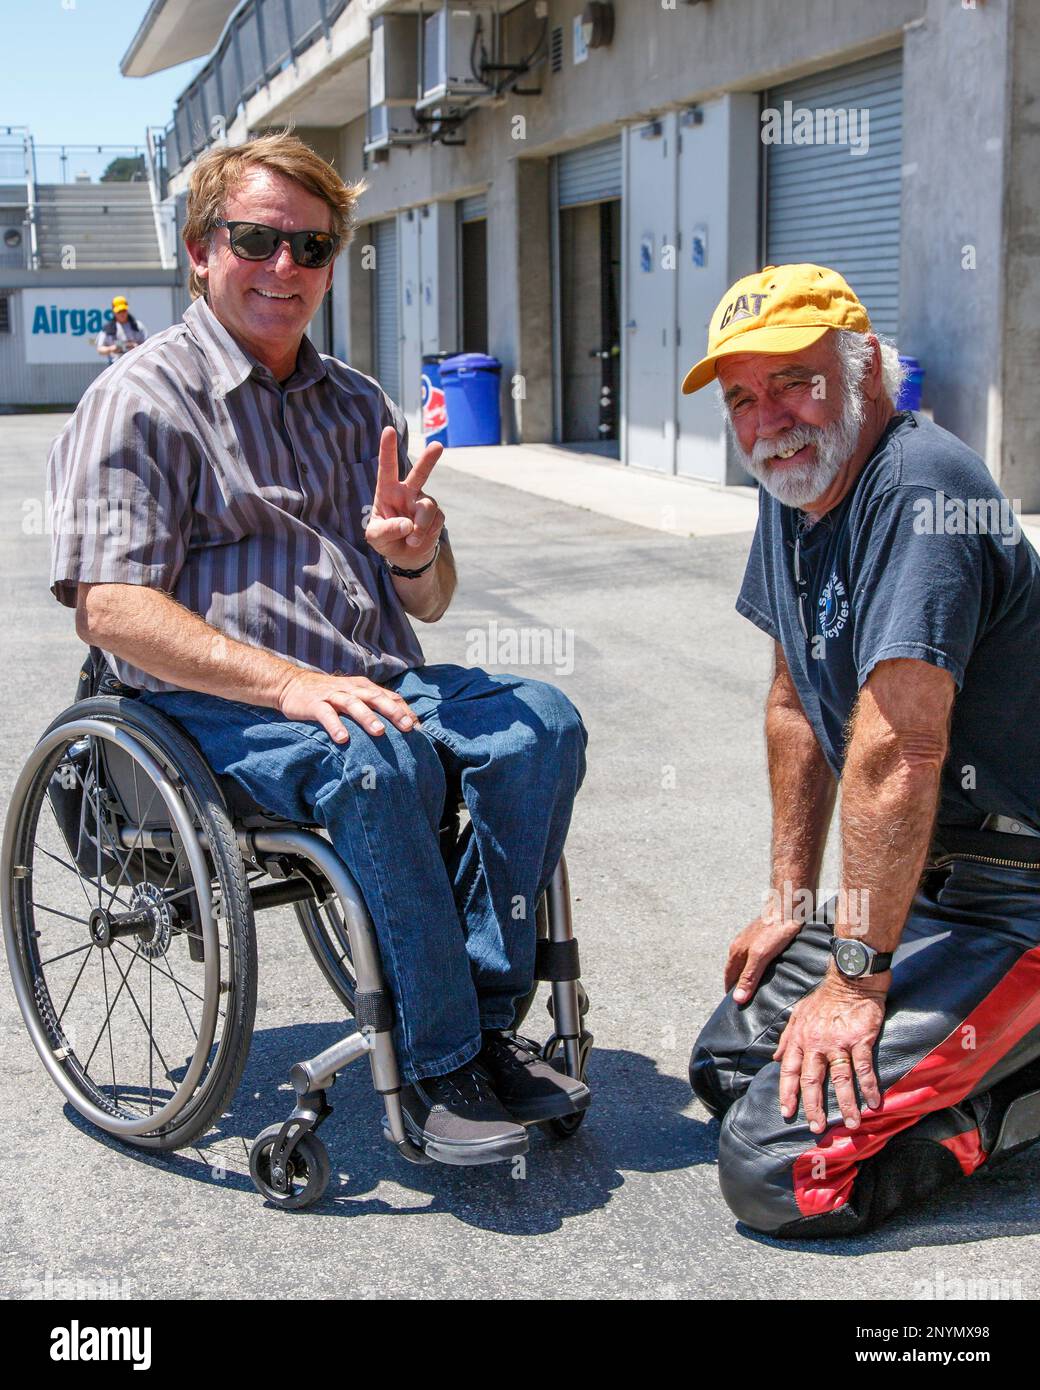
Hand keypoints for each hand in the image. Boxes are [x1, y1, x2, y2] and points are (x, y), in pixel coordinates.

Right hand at [276, 670, 418, 744]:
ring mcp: (333, 696)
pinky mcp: (315, 704)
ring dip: (367, 717)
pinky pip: (326, 715)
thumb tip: (395, 726)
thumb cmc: (329, 696)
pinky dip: (335, 726)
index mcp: (364, 687)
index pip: (389, 696)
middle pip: (376, 698)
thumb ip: (372, 707)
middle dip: (393, 712)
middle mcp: (351, 689)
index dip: (404, 710)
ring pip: (353, 704)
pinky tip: (343, 739)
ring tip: (379, 731)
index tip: (418, 727)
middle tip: (407, 727)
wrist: (292, 684)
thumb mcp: (353, 696)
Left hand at [365, 425, 444, 570]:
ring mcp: (423, 503)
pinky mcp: (437, 516)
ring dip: (420, 526)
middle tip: (438, 445)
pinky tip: (416, 541)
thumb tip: (407, 524)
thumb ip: (386, 530)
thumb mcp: (375, 537)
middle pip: (420, 473)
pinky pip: (435, 522)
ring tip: (411, 540)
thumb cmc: (386, 540)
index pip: (387, 467)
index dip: (387, 449)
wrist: (406, 556)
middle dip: (429, 459)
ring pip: (427, 507)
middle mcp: (408, 492)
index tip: (388, 430)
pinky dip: (425, 534)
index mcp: (388, 491)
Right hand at [725, 913, 802, 1003]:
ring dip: (748, 976)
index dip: (731, 992)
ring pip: (746, 963)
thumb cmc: (775, 930)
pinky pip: (756, 957)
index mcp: (736, 951)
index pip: (729, 977)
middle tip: (747, 1002)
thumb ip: (749, 977)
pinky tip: (767, 971)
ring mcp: (750, 940)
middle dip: (739, 986)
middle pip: (736, 971)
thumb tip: (737, 999)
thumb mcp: (761, 956)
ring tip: (757, 990)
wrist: (788, 906)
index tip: (735, 1007)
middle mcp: (740, 945)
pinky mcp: (762, 936)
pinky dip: (758, 967)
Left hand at [774, 975, 886, 1132]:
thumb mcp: (798, 1014)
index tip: (786, 1112)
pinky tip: (874, 1103)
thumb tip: (776, 1059)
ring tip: (850, 1124)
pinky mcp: (860, 1039)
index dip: (787, 1092)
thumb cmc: (825, 998)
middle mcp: (816, 1042)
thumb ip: (787, 1038)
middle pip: (812, 1080)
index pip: (789, 1070)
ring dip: (845, 1104)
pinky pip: (864, 1068)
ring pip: (840, 1079)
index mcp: (800, 1038)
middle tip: (817, 1128)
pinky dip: (869, 1087)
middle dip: (813, 1107)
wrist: (850, 979)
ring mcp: (838, 1042)